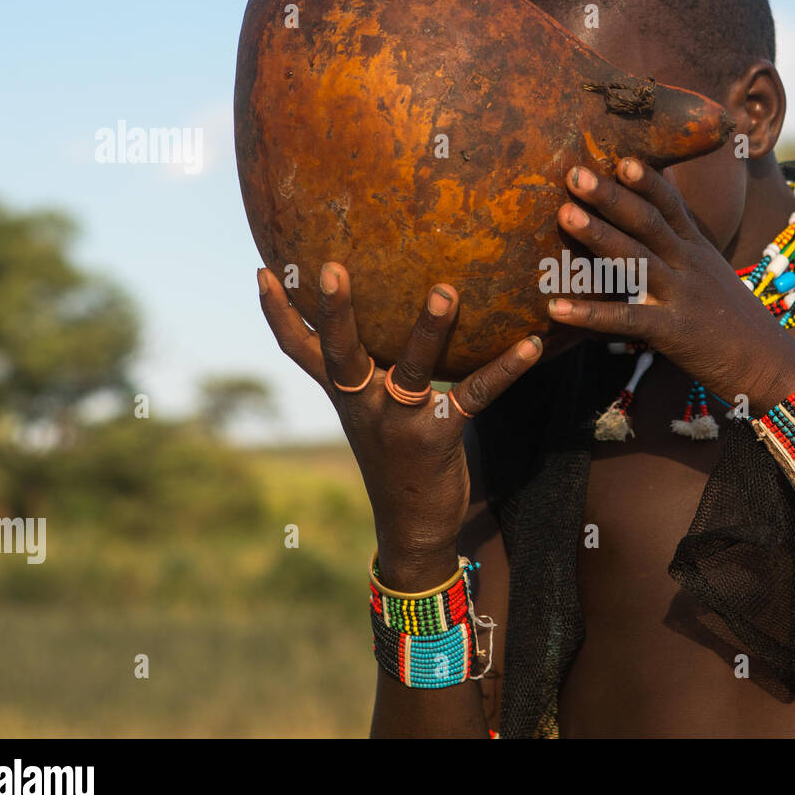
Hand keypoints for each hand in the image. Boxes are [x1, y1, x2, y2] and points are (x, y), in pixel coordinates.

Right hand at [257, 263, 541, 588]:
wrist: (414, 527)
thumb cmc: (397, 456)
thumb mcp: (371, 413)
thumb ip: (372, 371)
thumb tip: (389, 316)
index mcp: (345, 394)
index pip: (301, 350)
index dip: (279, 314)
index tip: (263, 271)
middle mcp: (363, 405)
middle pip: (341, 353)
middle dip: (335, 311)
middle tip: (333, 267)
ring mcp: (399, 422)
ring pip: (410, 369)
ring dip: (428, 329)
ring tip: (446, 291)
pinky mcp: (439, 435)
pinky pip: (475, 394)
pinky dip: (506, 368)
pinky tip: (531, 343)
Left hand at [546, 159, 794, 415]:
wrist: (769, 366)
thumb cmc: (736, 323)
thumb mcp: (713, 275)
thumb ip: (685, 249)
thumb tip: (656, 228)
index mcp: (698, 250)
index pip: (672, 205)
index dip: (648, 181)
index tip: (621, 158)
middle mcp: (689, 265)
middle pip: (648, 223)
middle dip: (612, 196)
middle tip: (575, 172)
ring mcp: (682, 296)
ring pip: (636, 260)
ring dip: (599, 236)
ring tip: (564, 215)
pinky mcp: (673, 332)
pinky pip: (625, 320)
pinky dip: (590, 314)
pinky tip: (557, 308)